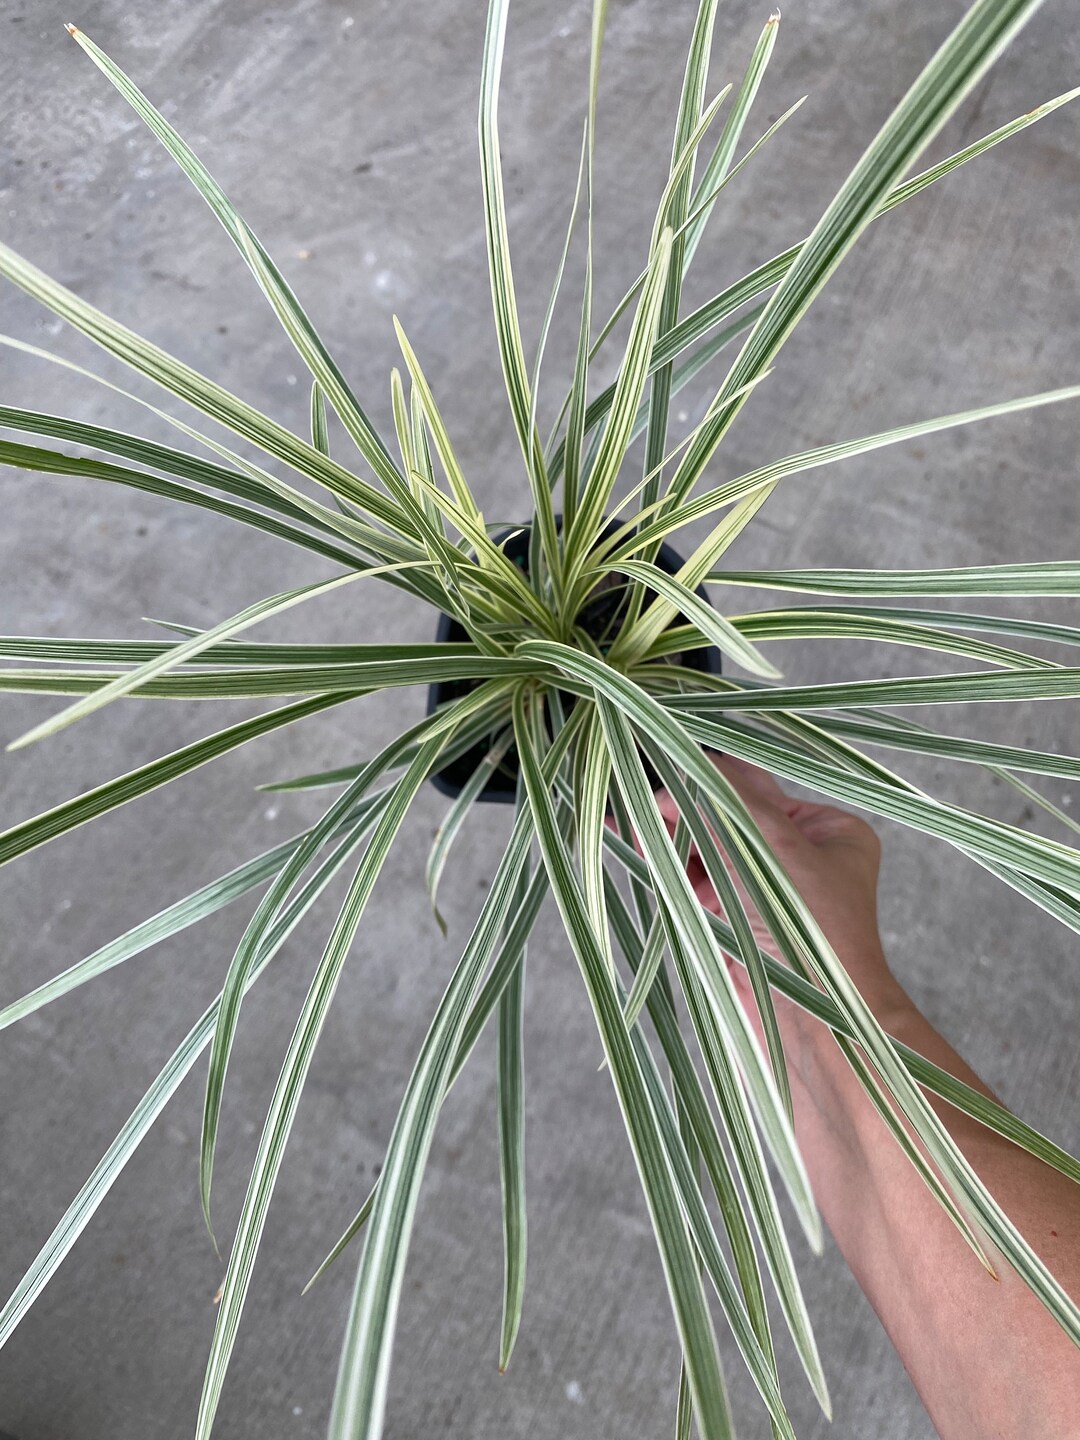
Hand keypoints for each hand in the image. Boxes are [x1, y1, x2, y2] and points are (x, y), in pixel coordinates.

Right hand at [657, 755, 909, 1033]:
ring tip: (641, 838)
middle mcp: (800, 862)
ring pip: (706, 853)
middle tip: (644, 812)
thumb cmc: (814, 932)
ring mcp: (765, 898)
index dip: (708, 782)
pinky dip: (673, 876)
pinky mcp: (736, 930)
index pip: (756, 789)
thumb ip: (726, 798)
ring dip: (674, 844)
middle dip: (685, 814)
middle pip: (726, 819)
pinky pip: (697, 889)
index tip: (663, 780)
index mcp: (828, 832)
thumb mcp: (771, 845)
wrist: (817, 1029)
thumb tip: (682, 761)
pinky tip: (646, 859)